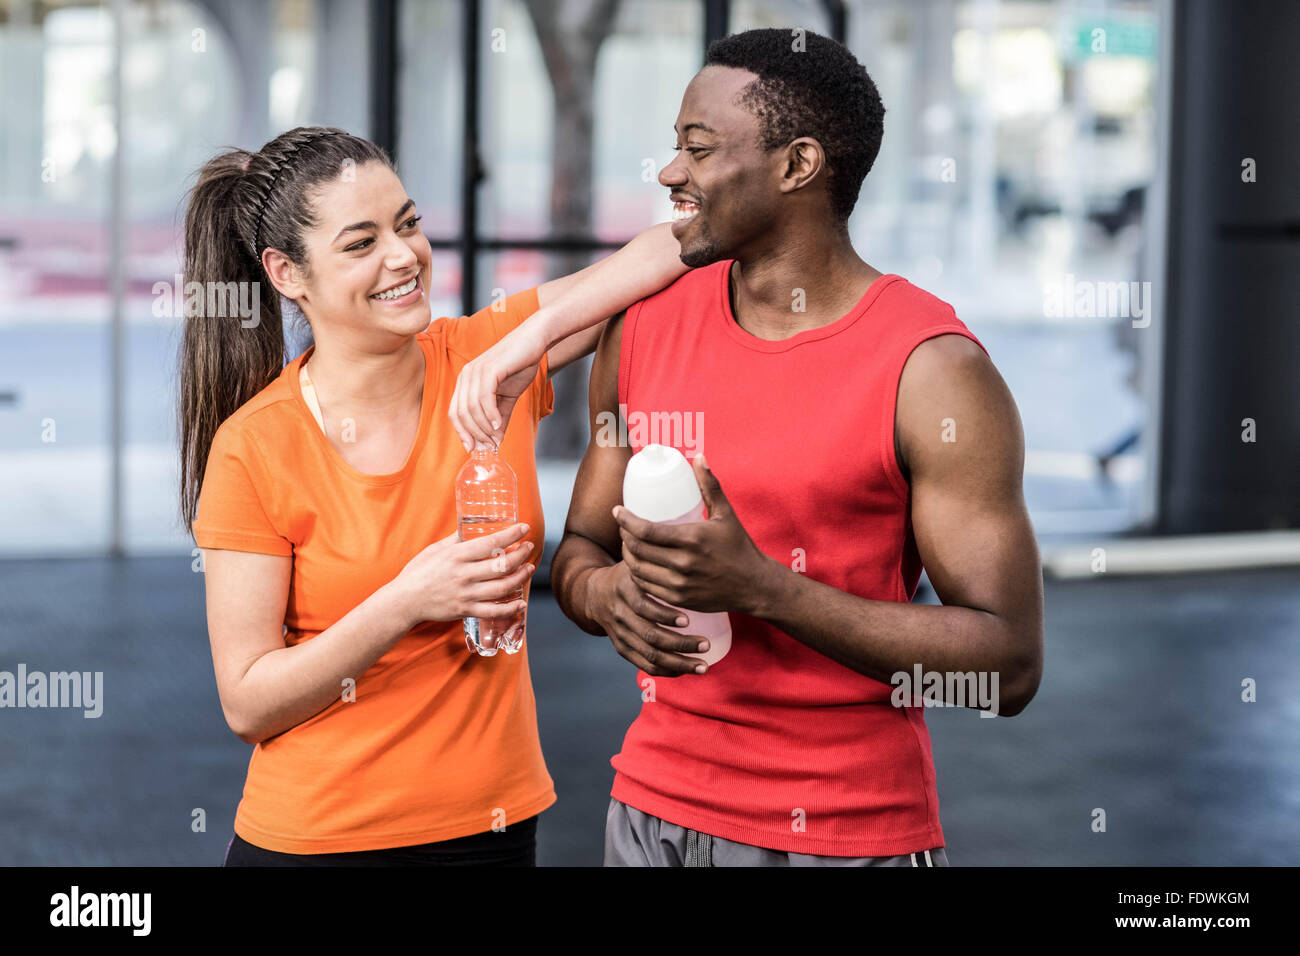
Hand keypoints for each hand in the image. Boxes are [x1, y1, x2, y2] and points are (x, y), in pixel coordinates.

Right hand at [391, 523, 535, 627]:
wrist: (404, 601)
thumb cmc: (418, 572)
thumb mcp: (435, 549)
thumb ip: (456, 539)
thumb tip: (470, 525)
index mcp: (456, 555)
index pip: (491, 543)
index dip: (512, 535)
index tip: (524, 528)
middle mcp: (464, 574)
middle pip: (502, 564)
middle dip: (521, 555)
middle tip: (529, 548)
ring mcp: (466, 594)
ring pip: (502, 587)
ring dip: (520, 577)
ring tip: (529, 568)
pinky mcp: (465, 610)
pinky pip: (493, 611)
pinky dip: (510, 609)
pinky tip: (521, 603)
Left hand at [448, 324, 547, 450]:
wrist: (534, 340)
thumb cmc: (520, 365)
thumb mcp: (508, 397)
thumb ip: (500, 418)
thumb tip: (496, 442)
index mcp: (465, 382)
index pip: (455, 413)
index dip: (463, 433)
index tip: (475, 448)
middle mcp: (466, 375)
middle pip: (461, 413)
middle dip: (475, 434)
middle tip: (490, 446)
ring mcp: (475, 371)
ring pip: (472, 408)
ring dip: (484, 427)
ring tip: (496, 437)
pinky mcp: (489, 369)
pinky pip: (484, 398)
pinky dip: (490, 414)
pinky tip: (499, 424)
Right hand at [585, 562, 711, 676]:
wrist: (595, 593)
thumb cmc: (628, 572)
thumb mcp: (636, 559)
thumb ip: (655, 552)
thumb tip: (686, 530)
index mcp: (625, 589)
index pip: (644, 606)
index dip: (665, 615)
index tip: (688, 619)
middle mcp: (620, 614)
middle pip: (650, 636)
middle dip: (680, 644)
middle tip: (705, 645)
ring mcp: (620, 634)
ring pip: (649, 655)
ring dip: (678, 663)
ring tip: (703, 666)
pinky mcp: (622, 648)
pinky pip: (644, 664)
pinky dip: (666, 671)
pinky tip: (686, 671)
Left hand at [613, 452, 767, 615]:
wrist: (753, 585)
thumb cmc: (738, 546)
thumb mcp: (726, 513)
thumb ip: (709, 485)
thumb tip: (698, 457)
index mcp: (692, 539)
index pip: (646, 531)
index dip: (625, 520)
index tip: (617, 511)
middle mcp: (683, 563)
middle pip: (637, 549)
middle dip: (623, 535)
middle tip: (622, 525)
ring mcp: (679, 584)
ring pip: (638, 569)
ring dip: (627, 555)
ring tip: (627, 543)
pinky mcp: (678, 599)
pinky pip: (647, 587)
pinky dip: (637, 574)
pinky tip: (637, 564)